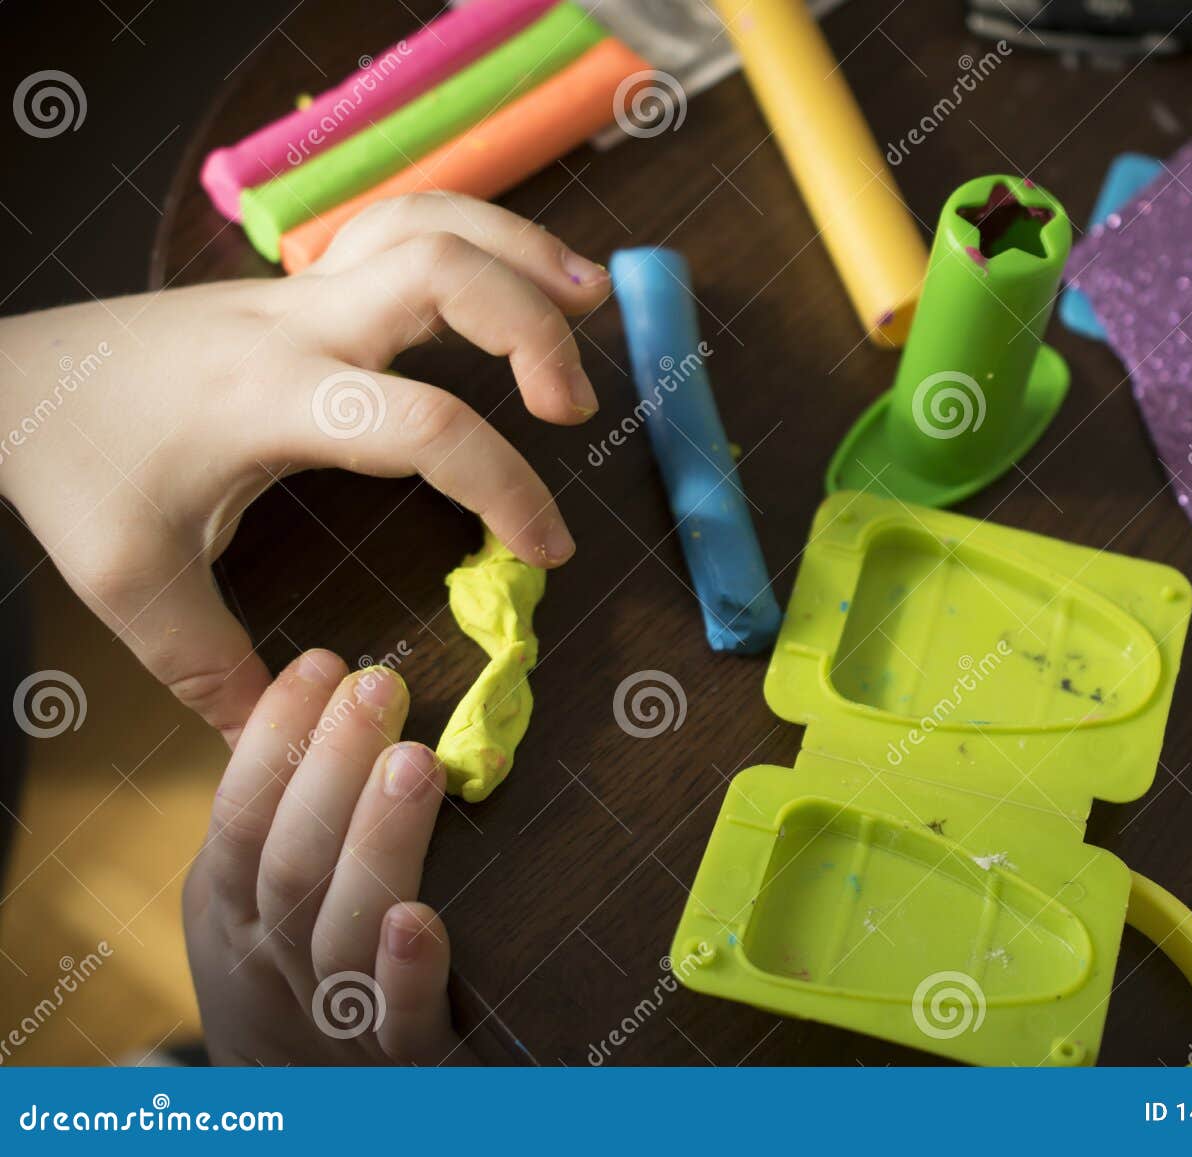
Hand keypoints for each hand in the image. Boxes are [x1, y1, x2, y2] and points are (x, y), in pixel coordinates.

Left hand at [0, 192, 608, 741]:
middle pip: (442, 272)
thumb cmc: (75, 471)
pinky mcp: (300, 286)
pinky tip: (513, 272)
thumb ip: (213, 670)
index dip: (507, 488)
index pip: (426, 424)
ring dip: (519, 248)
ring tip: (589, 296)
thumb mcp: (133, 585)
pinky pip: (401, 227)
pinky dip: (475, 235)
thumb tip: (284, 736)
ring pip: (427, 220)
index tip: (545, 550)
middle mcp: (300, 325)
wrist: (5, 375)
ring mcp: (301, 291)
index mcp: (274, 399)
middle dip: (531, 329)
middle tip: (572, 409)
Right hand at [183, 649, 476, 1064]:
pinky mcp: (405, 1057)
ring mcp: (334, 1012)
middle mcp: (270, 959)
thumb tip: (323, 686)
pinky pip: (396, 1020)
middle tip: (378, 686)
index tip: (319, 663)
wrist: (306, 1104)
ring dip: (376, 841)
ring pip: (339, 930)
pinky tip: (423, 918)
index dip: (277, 738)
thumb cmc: (292, 967)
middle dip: (332, 764)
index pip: (241, 813)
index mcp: (229, 908)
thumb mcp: (255, 898)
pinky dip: (404, 971)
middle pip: (290, 860)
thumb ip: (280, 813)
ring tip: (415, 762)